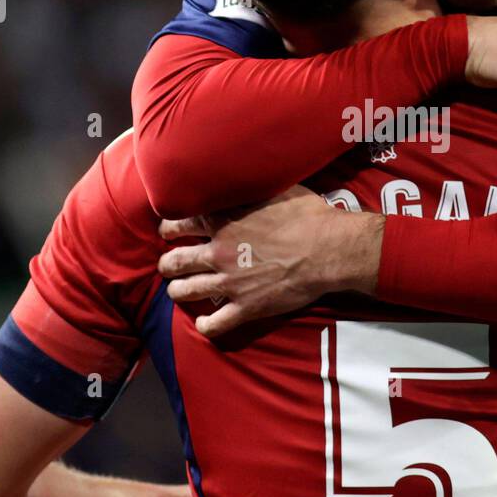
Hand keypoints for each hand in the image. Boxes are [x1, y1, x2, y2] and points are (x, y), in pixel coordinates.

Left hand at [157, 186, 382, 338]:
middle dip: (168, 263)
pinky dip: (204, 325)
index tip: (169, 231)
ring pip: (185, 291)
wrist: (329, 249)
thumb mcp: (274, 188)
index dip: (168, 228)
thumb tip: (243, 172)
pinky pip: (214, 324)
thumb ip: (249, 188)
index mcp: (222, 221)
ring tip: (180, 290)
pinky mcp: (245, 307)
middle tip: (171, 264)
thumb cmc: (307, 215)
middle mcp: (218, 252)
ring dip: (178, 291)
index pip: (178, 224)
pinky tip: (203, 321)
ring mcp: (229, 283)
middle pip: (174, 261)